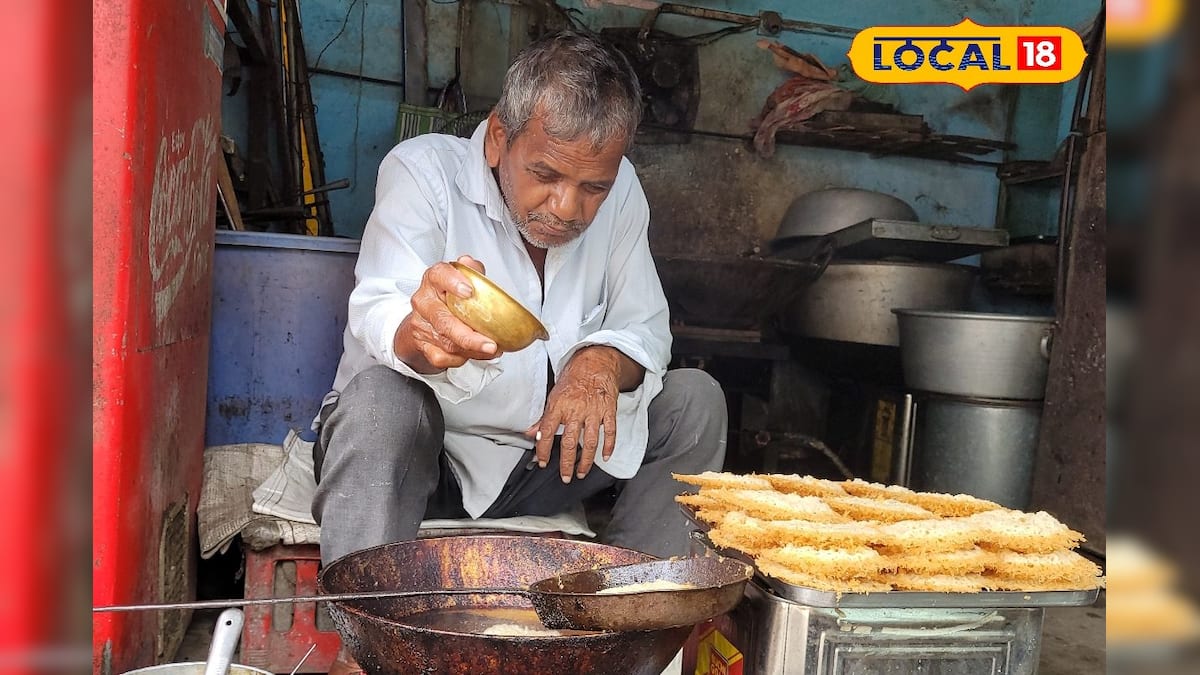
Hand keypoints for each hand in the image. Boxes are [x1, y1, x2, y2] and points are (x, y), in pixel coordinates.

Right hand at [394, 255, 500, 372]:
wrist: (425, 319)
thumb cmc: (447, 297)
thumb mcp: (460, 279)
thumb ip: (471, 271)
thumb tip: (473, 265)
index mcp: (433, 280)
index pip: (439, 275)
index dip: (453, 282)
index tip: (469, 292)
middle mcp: (424, 301)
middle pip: (444, 321)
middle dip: (469, 336)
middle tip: (491, 344)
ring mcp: (421, 324)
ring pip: (446, 343)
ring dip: (472, 350)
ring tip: (492, 350)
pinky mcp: (423, 344)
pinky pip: (442, 357)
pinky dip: (462, 359)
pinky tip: (475, 355)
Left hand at [527, 347, 620, 482]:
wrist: (595, 363)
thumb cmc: (573, 379)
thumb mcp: (553, 396)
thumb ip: (544, 417)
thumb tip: (531, 433)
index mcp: (559, 406)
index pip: (546, 432)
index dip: (543, 450)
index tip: (542, 462)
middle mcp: (575, 410)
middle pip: (569, 442)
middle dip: (566, 463)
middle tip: (565, 476)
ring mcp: (594, 411)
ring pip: (590, 442)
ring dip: (585, 461)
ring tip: (582, 472)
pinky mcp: (608, 410)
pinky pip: (610, 432)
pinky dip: (609, 446)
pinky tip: (605, 457)